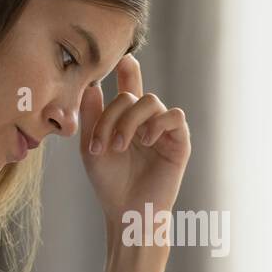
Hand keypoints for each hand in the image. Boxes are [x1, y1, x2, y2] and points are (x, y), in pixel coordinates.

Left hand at [80, 54, 190, 226]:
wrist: (127, 213)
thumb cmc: (109, 184)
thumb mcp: (91, 148)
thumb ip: (91, 116)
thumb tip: (92, 84)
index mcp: (126, 120)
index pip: (128, 88)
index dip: (128, 71)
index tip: (122, 58)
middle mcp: (146, 121)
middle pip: (132, 96)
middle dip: (112, 116)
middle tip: (103, 145)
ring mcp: (163, 130)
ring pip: (151, 102)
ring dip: (130, 122)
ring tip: (121, 146)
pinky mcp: (180, 142)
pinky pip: (175, 116)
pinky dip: (158, 123)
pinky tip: (146, 141)